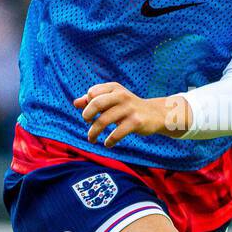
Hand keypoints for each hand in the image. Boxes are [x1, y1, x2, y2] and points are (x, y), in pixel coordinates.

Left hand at [73, 82, 190, 146]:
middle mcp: (122, 95)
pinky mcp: (136, 122)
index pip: (92, 93)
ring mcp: (129, 109)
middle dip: (87, 115)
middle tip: (88, 123)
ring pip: (104, 121)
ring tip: (91, 139)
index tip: (90, 115)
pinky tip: (107, 144)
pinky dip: (109, 141)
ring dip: (93, 132)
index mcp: (114, 88)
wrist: (155, 114)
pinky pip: (117, 133)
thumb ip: (94, 100)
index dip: (87, 105)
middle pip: (96, 103)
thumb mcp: (112, 100)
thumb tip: (75, 103)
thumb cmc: (128, 107)